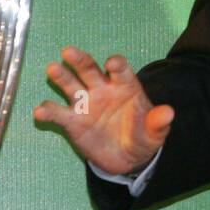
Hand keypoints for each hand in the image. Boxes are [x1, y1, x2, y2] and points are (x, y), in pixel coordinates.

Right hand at [33, 46, 173, 175]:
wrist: (128, 158)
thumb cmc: (143, 135)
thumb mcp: (155, 132)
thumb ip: (159, 122)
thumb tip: (169, 112)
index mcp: (125, 85)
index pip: (120, 69)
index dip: (116, 65)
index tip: (112, 63)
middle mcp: (102, 88)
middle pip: (89, 69)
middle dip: (80, 60)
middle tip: (68, 51)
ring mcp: (85, 103)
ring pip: (70, 85)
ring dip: (61, 76)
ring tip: (53, 69)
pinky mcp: (72, 121)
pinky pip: (58, 114)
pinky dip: (48, 111)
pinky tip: (40, 111)